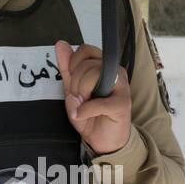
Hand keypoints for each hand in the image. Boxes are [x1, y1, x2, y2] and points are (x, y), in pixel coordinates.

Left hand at [53, 40, 131, 155]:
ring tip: (82, 104)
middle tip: (78, 97)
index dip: (73, 64)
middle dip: (75, 83)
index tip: (71, 80)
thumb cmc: (90, 114)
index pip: (85, 50)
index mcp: (103, 66)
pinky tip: (82, 115)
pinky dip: (85, 110)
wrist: (102, 139)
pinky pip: (99, 101)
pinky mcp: (123, 103)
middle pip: (87, 64)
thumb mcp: (72, 89)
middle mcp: (115, 72)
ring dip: (80, 93)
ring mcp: (121, 86)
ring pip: (94, 75)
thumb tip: (61, 44)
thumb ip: (67, 67)